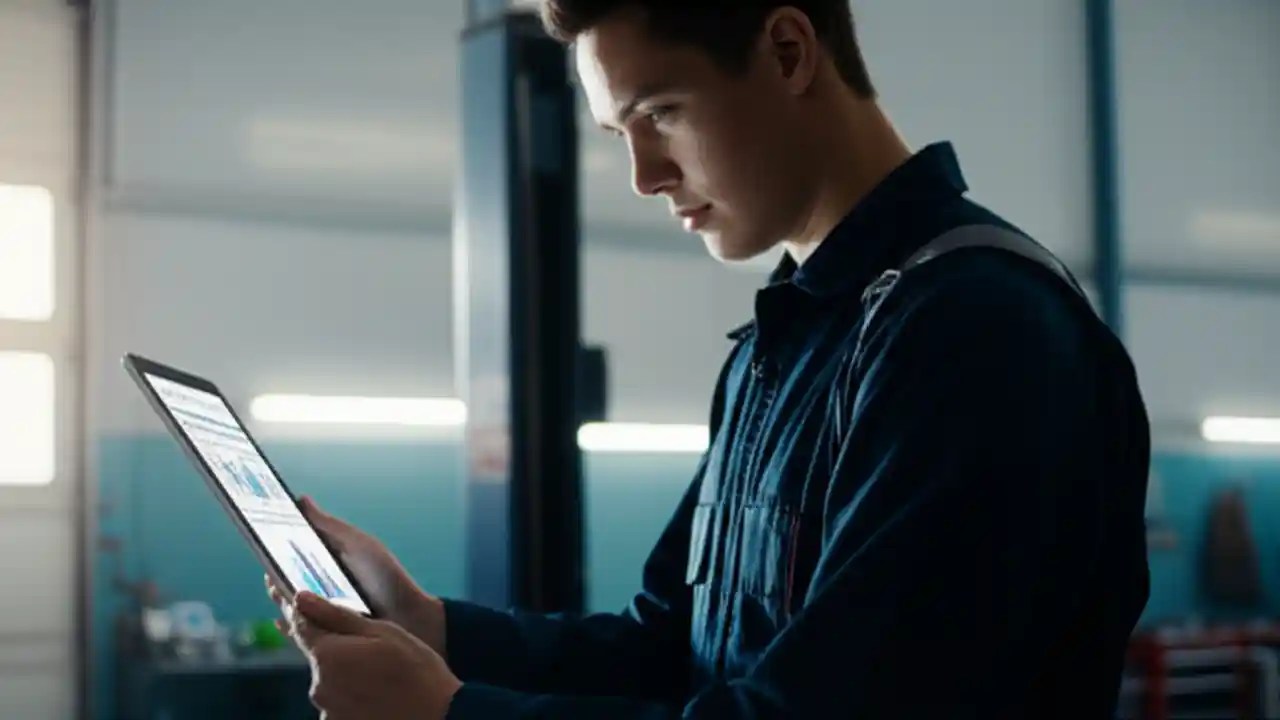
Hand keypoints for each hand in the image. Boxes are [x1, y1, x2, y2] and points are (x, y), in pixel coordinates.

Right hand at [266, 496, 446, 657]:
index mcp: (322, 563)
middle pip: (284, 579)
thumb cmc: (384, 576)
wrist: (409, 617)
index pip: (289, 553)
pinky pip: (300, 631)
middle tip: (269, 567)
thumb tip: (300, 499)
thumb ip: (329, 526)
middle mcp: (317, 586)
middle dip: (273, 574)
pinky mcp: (324, 635)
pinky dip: (289, 626)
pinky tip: (282, 621)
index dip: (272, 545)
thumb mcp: (357, 546)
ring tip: (276, 589)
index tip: (257, 532)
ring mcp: (319, 611)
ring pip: (289, 604)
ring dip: (279, 598)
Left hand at [291, 591, 461, 719]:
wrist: (437, 716)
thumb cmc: (414, 669)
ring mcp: (326, 710)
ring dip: (346, 673)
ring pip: (330, 680)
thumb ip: (336, 615)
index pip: (301, 627)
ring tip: (380, 676)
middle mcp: (318, 685)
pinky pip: (338, 702)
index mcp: (327, 655)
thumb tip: (300, 598)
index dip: (302, 612)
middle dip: (337, 648)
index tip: (301, 601)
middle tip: (371, 649)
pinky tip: (377, 695)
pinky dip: (352, 696)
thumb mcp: (382, 631)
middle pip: (319, 656)